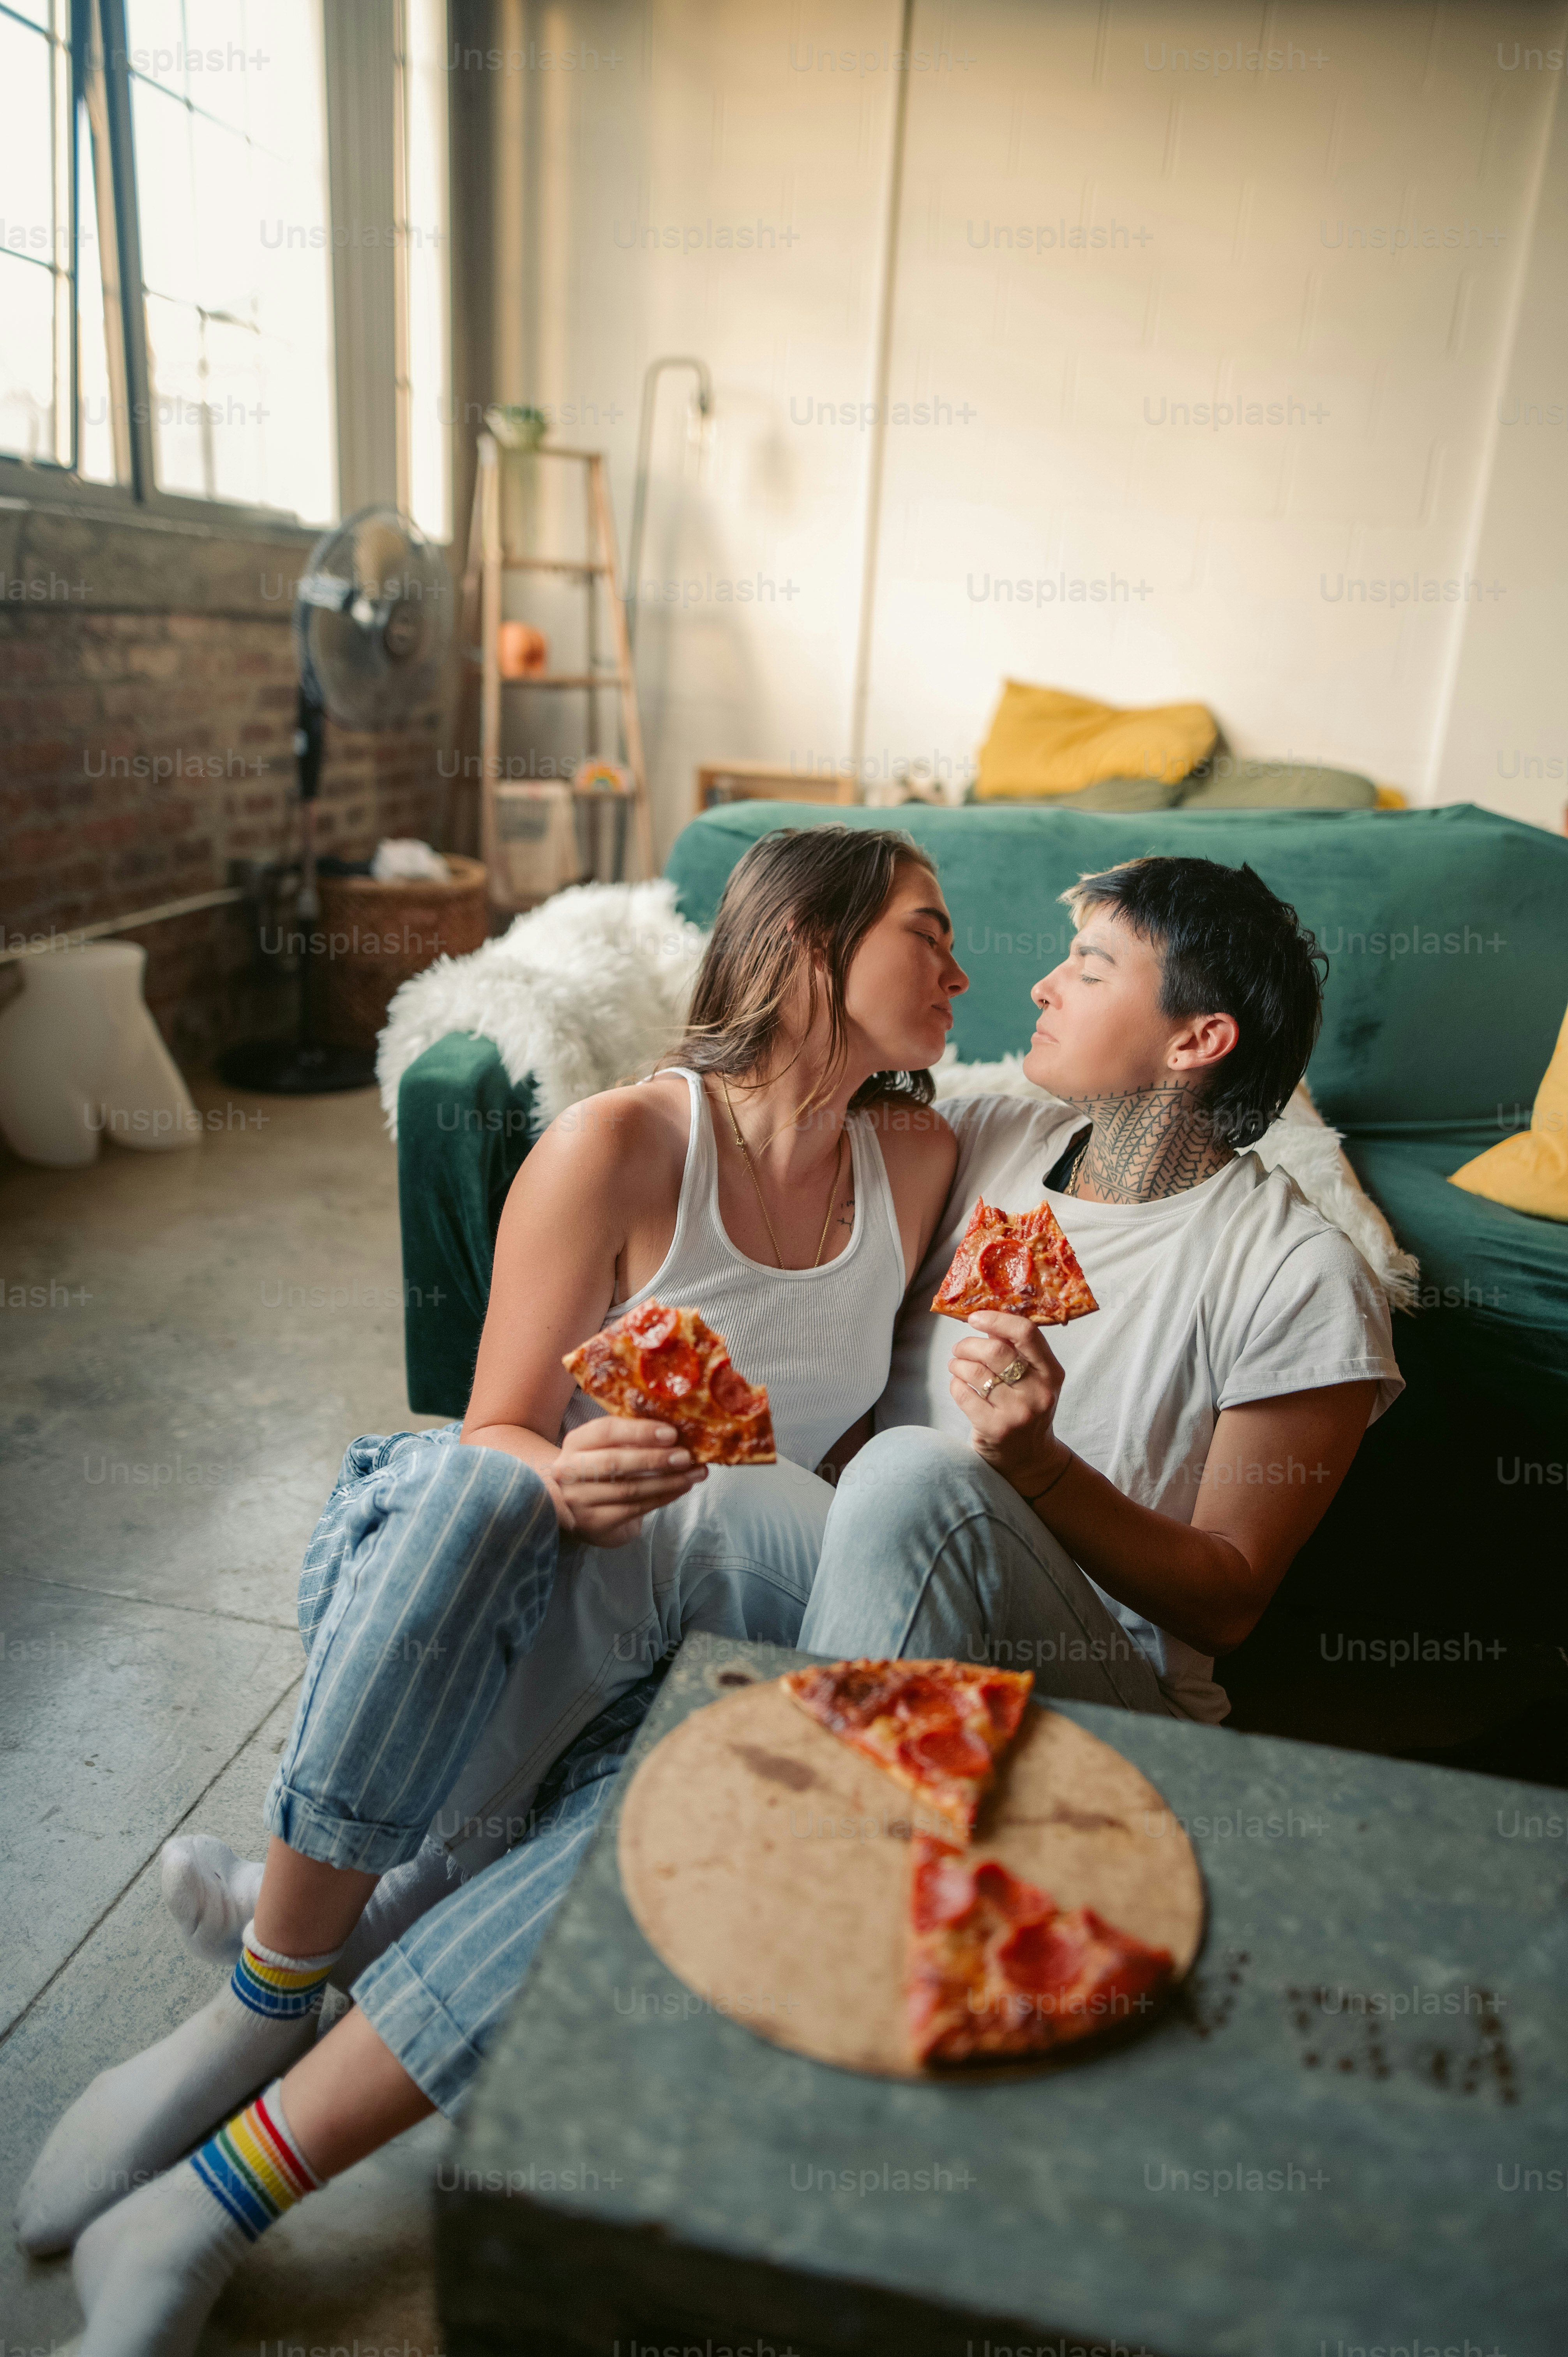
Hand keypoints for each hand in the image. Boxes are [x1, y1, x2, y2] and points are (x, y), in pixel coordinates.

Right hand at [549, 1417, 706, 1546]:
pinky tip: (680, 1489)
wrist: (579, 1507)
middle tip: (686, 1456)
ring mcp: (579, 1499)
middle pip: (615, 1462)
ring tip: (694, 1474)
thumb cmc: (601, 1467)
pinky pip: (634, 1509)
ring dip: (667, 1481)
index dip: (640, 1431)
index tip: (671, 1433)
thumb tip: (676, 1429)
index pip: (606, 1430)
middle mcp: (570, 1470)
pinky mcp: (594, 1523)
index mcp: (576, 1441)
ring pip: (628, 1489)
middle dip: (655, 1459)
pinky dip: (662, 1498)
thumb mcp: (607, 1446)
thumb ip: (632, 1436)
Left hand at [948, 1311, 1071, 1502]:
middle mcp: (1039, 1392)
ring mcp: (1017, 1413)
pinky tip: (958, 1386)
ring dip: (958, 1363)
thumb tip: (986, 1319)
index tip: (975, 1318)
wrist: (1030, 1460)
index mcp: (1052, 1373)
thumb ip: (1017, 1351)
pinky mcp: (995, 1429)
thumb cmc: (1026, 1409)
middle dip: (968, 1345)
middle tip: (959, 1349)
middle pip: (995, 1351)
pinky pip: (963, 1394)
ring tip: (956, 1366)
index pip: (1026, 1333)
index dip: (996, 1320)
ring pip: (975, 1372)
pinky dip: (955, 1384)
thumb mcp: (1035, 1380)